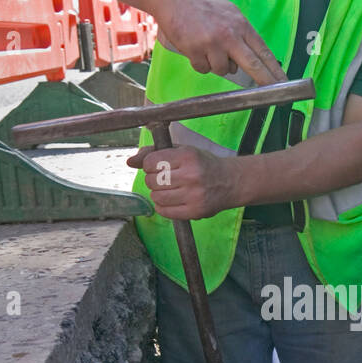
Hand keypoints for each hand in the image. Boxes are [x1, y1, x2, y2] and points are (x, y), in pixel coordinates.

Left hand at [126, 144, 240, 219]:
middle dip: (153, 180)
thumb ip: (154, 153)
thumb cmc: (203, 164)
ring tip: (169, 190)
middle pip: (152, 181)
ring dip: (157, 194)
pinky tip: (172, 200)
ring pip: (156, 197)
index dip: (149, 165)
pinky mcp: (195, 211)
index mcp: (187, 156)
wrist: (231, 181)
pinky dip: (163, 206)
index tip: (158, 167)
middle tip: (164, 179)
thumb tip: (130, 162)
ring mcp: (194, 195)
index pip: (150, 162)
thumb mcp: (182, 151)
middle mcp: (191, 175)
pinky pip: (165, 211)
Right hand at [153, 0, 286, 86]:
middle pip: (252, 64)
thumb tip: (253, 58)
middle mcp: (229, 34)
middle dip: (265, 80)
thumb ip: (241, 34)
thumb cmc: (202, 7)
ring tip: (208, 48)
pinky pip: (204, 69)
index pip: (263, 51)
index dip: (274, 69)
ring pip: (224, 70)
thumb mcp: (229, 14)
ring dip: (217, 65)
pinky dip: (200, 63)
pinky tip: (195, 48)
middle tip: (274, 93)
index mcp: (240, 25)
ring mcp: (212, 43)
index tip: (284, 81)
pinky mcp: (195, 50)